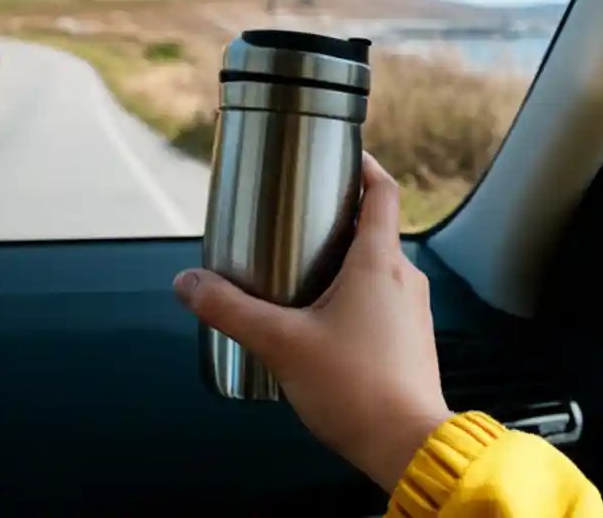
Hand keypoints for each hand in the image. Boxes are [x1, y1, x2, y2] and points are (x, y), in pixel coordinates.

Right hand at [172, 153, 451, 491]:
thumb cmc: (355, 389)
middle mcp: (405, 278)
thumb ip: (230, 310)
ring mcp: (413, 310)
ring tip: (300, 271)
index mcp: (380, 262)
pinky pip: (383, 301)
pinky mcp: (411, 340)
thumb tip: (188, 284)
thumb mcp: (280, 343)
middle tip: (297, 219)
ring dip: (344, 261)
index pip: (383, 192)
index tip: (340, 157)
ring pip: (378, 268)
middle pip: (375, 228)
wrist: (407, 445)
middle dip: (337, 219)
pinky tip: (322, 320)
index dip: (364, 166)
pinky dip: (355, 296)